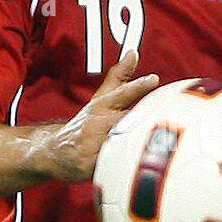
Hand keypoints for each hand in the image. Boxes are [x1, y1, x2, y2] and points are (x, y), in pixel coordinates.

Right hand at [43, 51, 158, 183]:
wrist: (55, 152)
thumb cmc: (85, 125)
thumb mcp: (100, 100)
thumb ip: (119, 77)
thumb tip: (133, 53)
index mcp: (101, 106)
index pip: (121, 94)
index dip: (137, 87)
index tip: (153, 79)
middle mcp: (96, 124)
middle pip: (124, 121)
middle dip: (142, 121)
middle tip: (166, 116)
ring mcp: (91, 145)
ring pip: (119, 145)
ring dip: (136, 145)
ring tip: (158, 145)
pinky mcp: (88, 166)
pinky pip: (112, 167)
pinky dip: (125, 168)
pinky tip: (141, 169)